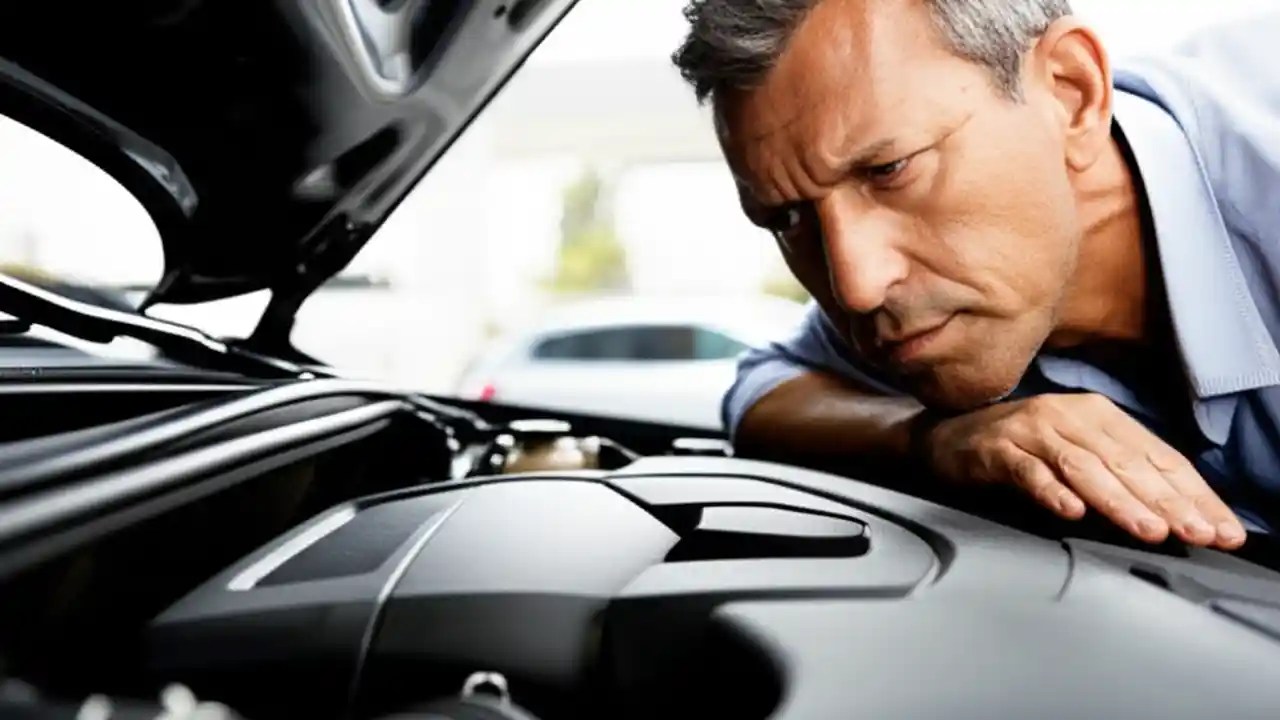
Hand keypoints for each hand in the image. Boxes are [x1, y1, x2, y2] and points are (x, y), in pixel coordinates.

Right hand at [919, 393, 1245, 548]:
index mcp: (1098, 414)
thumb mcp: (1076, 452)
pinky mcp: (996, 449)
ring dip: (1119, 501)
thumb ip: (1118, 474)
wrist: (946, 436)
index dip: (1194, 494)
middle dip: (1167, 502)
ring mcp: (1032, 430)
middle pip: (1127, 462)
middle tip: (1195, 532)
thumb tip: (1174, 514)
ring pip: (1084, 467)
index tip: (1221, 528)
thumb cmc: (1018, 449)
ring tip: (1147, 529)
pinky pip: (1028, 471)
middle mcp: (1069, 415)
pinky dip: (1051, 490)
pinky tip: (1070, 511)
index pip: (1158, 456)